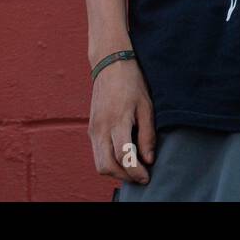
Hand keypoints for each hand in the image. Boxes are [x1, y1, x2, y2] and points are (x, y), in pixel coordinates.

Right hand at [89, 57, 156, 184]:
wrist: (110, 63)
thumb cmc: (131, 82)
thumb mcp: (146, 106)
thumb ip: (147, 134)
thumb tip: (148, 160)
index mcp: (117, 120)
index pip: (122, 156)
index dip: (135, 171)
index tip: (147, 176)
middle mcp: (100, 127)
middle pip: (105, 166)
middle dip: (124, 176)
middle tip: (141, 176)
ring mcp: (93, 129)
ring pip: (99, 163)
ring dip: (116, 171)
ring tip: (134, 168)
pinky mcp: (90, 128)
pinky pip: (97, 153)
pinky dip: (109, 161)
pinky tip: (124, 157)